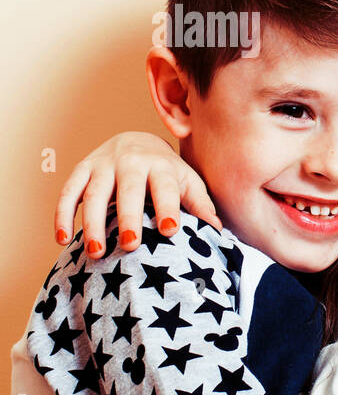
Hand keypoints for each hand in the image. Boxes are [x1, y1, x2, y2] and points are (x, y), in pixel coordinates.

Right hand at [55, 131, 221, 257]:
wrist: (138, 141)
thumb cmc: (168, 173)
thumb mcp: (187, 183)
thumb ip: (200, 205)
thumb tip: (217, 231)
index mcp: (161, 165)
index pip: (164, 187)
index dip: (167, 207)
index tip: (170, 230)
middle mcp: (131, 161)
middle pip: (128, 190)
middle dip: (128, 217)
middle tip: (130, 245)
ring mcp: (103, 164)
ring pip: (94, 193)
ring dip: (92, 223)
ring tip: (97, 252)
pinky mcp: (82, 169)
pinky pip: (67, 192)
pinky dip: (62, 215)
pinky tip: (63, 240)